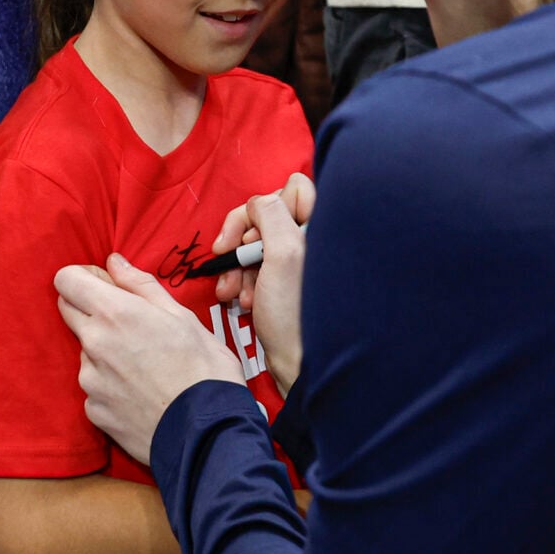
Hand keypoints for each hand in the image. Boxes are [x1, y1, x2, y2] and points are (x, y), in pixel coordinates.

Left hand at [57, 254, 241, 467]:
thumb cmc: (203, 368)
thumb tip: (113, 262)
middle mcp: (93, 344)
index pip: (66, 279)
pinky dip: (110, 384)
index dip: (83, 276)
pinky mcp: (93, 410)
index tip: (105, 284)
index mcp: (114, 313)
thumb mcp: (181, 316)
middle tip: (128, 321)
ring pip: (85, 351)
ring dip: (104, 349)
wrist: (207, 433)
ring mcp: (90, 380)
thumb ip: (140, 285)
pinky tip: (141, 391)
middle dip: (90, 308)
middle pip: (68, 310)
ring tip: (145, 364)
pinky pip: (94, 386)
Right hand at [212, 174, 311, 394]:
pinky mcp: (285, 283)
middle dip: (243, 240)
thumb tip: (259, 202)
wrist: (298, 365)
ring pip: (258, 244)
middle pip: (269, 215)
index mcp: (323, 227)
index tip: (250, 235)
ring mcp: (299, 263)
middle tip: (230, 258)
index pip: (293, 188)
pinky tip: (242, 301)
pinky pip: (257, 268)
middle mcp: (314, 241)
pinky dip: (244, 281)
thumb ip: (271, 215)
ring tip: (233, 291)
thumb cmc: (296, 314)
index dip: (266, 207)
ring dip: (239, 266)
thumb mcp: (282, 254)